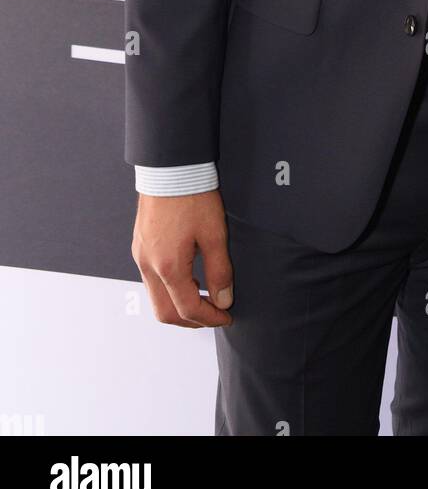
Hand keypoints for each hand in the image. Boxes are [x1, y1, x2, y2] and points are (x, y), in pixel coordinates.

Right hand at [131, 190, 233, 327]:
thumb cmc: (192, 196)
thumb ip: (220, 271)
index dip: (210, 318)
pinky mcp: (139, 246)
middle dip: (191, 321)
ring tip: (204, 298)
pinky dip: (169, 289)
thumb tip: (224, 300)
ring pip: (155, 298)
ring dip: (178, 306)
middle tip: (213, 315)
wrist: (170, 168)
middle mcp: (148, 266)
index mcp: (168, 266)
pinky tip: (188, 278)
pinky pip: (151, 280)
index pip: (188, 309)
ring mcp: (140, 256)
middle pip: (165, 313)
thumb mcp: (214, 234)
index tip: (226, 316)